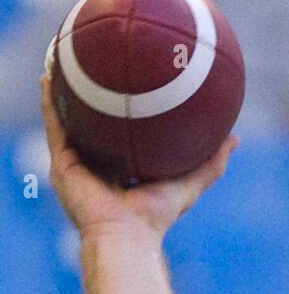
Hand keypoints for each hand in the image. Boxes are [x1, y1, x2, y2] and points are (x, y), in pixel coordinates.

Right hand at [41, 75, 237, 240]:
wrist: (126, 234)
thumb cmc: (157, 216)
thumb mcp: (189, 184)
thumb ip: (211, 164)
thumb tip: (234, 139)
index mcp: (124, 170)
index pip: (124, 136)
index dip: (127, 111)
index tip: (134, 82)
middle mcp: (99, 165)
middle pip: (95, 125)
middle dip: (93, 97)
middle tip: (99, 63)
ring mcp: (78, 165)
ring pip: (69, 122)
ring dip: (65, 92)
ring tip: (64, 59)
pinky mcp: (62, 165)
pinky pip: (54, 127)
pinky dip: (49, 103)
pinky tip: (48, 77)